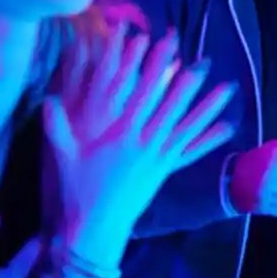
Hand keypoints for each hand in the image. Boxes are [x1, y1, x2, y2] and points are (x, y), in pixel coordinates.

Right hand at [46, 23, 235, 266]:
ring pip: (190, 126)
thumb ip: (57, 126)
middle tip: (206, 59)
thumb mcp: (64, 156)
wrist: (95, 226)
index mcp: (121, 135)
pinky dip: (211, 140)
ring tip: (229, 87)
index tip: (165, 50)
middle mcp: (145, 142)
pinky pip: (193, 152)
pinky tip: (228, 127)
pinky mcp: (167, 170)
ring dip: (209, 106)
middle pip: (172, 105)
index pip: (142, 94)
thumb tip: (47, 98)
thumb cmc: (78, 190)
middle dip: (189, 81)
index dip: (154, 69)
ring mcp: (159, 157)